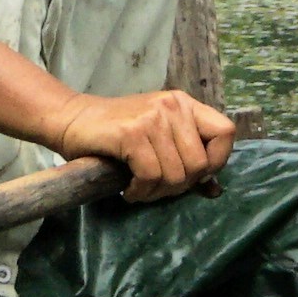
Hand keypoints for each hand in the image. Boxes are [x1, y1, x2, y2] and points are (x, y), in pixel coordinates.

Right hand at [49, 87, 241, 199]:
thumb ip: (185, 156)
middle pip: (199, 164)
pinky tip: (129, 189)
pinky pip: (151, 175)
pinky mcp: (131, 133)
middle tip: (156, 188)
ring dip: (156, 192)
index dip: (217, 161)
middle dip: (179, 186)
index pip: (226, 132)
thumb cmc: (115, 134)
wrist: (71, 120)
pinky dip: (140, 191)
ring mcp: (152, 118)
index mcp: (184, 104)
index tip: (194, 175)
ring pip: (175, 174)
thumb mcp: (157, 137)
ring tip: (140, 189)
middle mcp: (172, 106)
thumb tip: (213, 190)